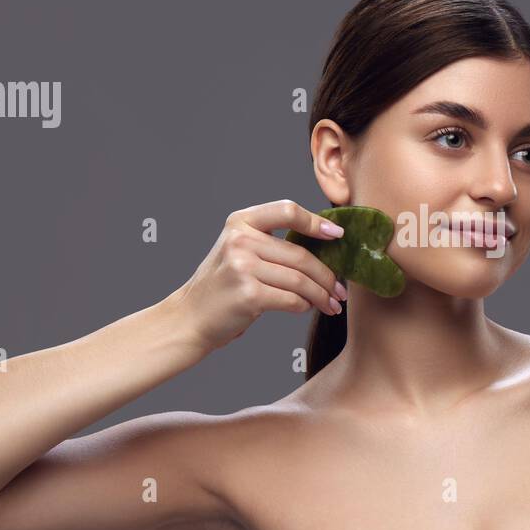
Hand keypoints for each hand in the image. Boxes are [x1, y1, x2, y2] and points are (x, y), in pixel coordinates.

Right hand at [168, 199, 347, 353]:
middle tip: (340, 289)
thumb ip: (270, 242)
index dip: (316, 222)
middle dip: (327, 276)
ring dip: (322, 295)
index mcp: (240, 222)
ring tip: (332, 304)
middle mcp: (240, 240)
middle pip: (301, 255)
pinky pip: (292, 300)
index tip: (337, 235)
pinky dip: (305, 306)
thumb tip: (323, 245)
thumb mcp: (238, 250)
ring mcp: (243, 267)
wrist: (189, 318)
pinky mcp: (248, 294)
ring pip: (300, 280)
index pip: (287, 210)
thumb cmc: (221, 286)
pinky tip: (307, 309)